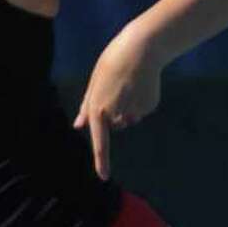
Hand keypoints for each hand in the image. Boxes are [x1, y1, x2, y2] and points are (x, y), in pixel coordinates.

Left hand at [72, 30, 162, 180]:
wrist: (140, 49)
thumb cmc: (112, 65)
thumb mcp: (94, 84)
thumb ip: (87, 107)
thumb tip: (78, 126)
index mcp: (98, 109)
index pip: (100, 141)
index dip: (101, 160)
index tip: (104, 177)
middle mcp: (117, 114)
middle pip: (114, 125)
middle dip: (113, 114)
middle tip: (115, 90)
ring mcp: (135, 111)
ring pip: (129, 118)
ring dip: (127, 108)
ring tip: (128, 86)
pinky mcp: (150, 106)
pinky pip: (141, 111)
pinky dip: (140, 102)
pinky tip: (140, 86)